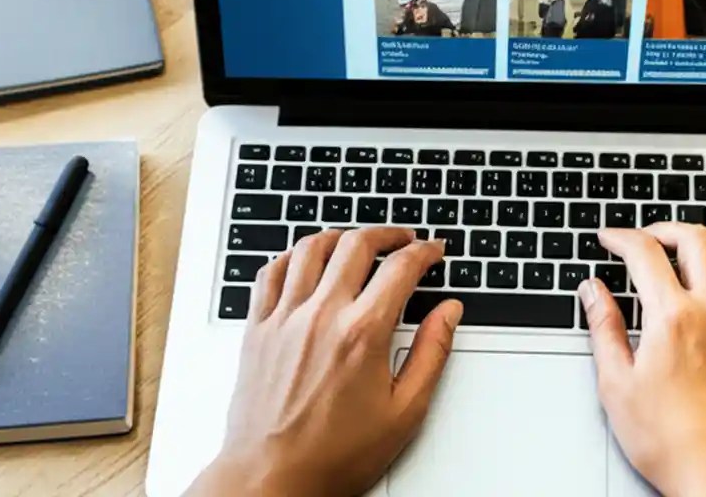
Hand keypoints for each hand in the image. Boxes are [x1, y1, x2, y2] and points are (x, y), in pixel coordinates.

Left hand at [187, 228, 463, 496]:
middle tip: (402, 239)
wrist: (272, 477)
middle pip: (356, 244)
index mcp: (362, 333)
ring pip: (310, 248)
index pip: (401, 268)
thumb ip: (431, 353)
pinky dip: (290, 257)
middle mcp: (321, 316)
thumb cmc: (334, 455)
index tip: (433, 252)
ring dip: (340, 236)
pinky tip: (303, 261)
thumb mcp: (404, 411)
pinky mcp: (256, 328)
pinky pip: (269, 272)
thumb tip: (449, 313)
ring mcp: (284, 318)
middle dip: (387, 233)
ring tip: (357, 242)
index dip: (425, 252)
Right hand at [580, 224, 705, 496]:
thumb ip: (604, 329)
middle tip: (645, 238)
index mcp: (672, 318)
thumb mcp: (617, 385)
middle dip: (664, 229)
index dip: (620, 238)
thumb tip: (593, 293)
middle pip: (694, 240)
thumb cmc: (672, 442)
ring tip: (687, 244)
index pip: (644, 253)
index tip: (609, 239)